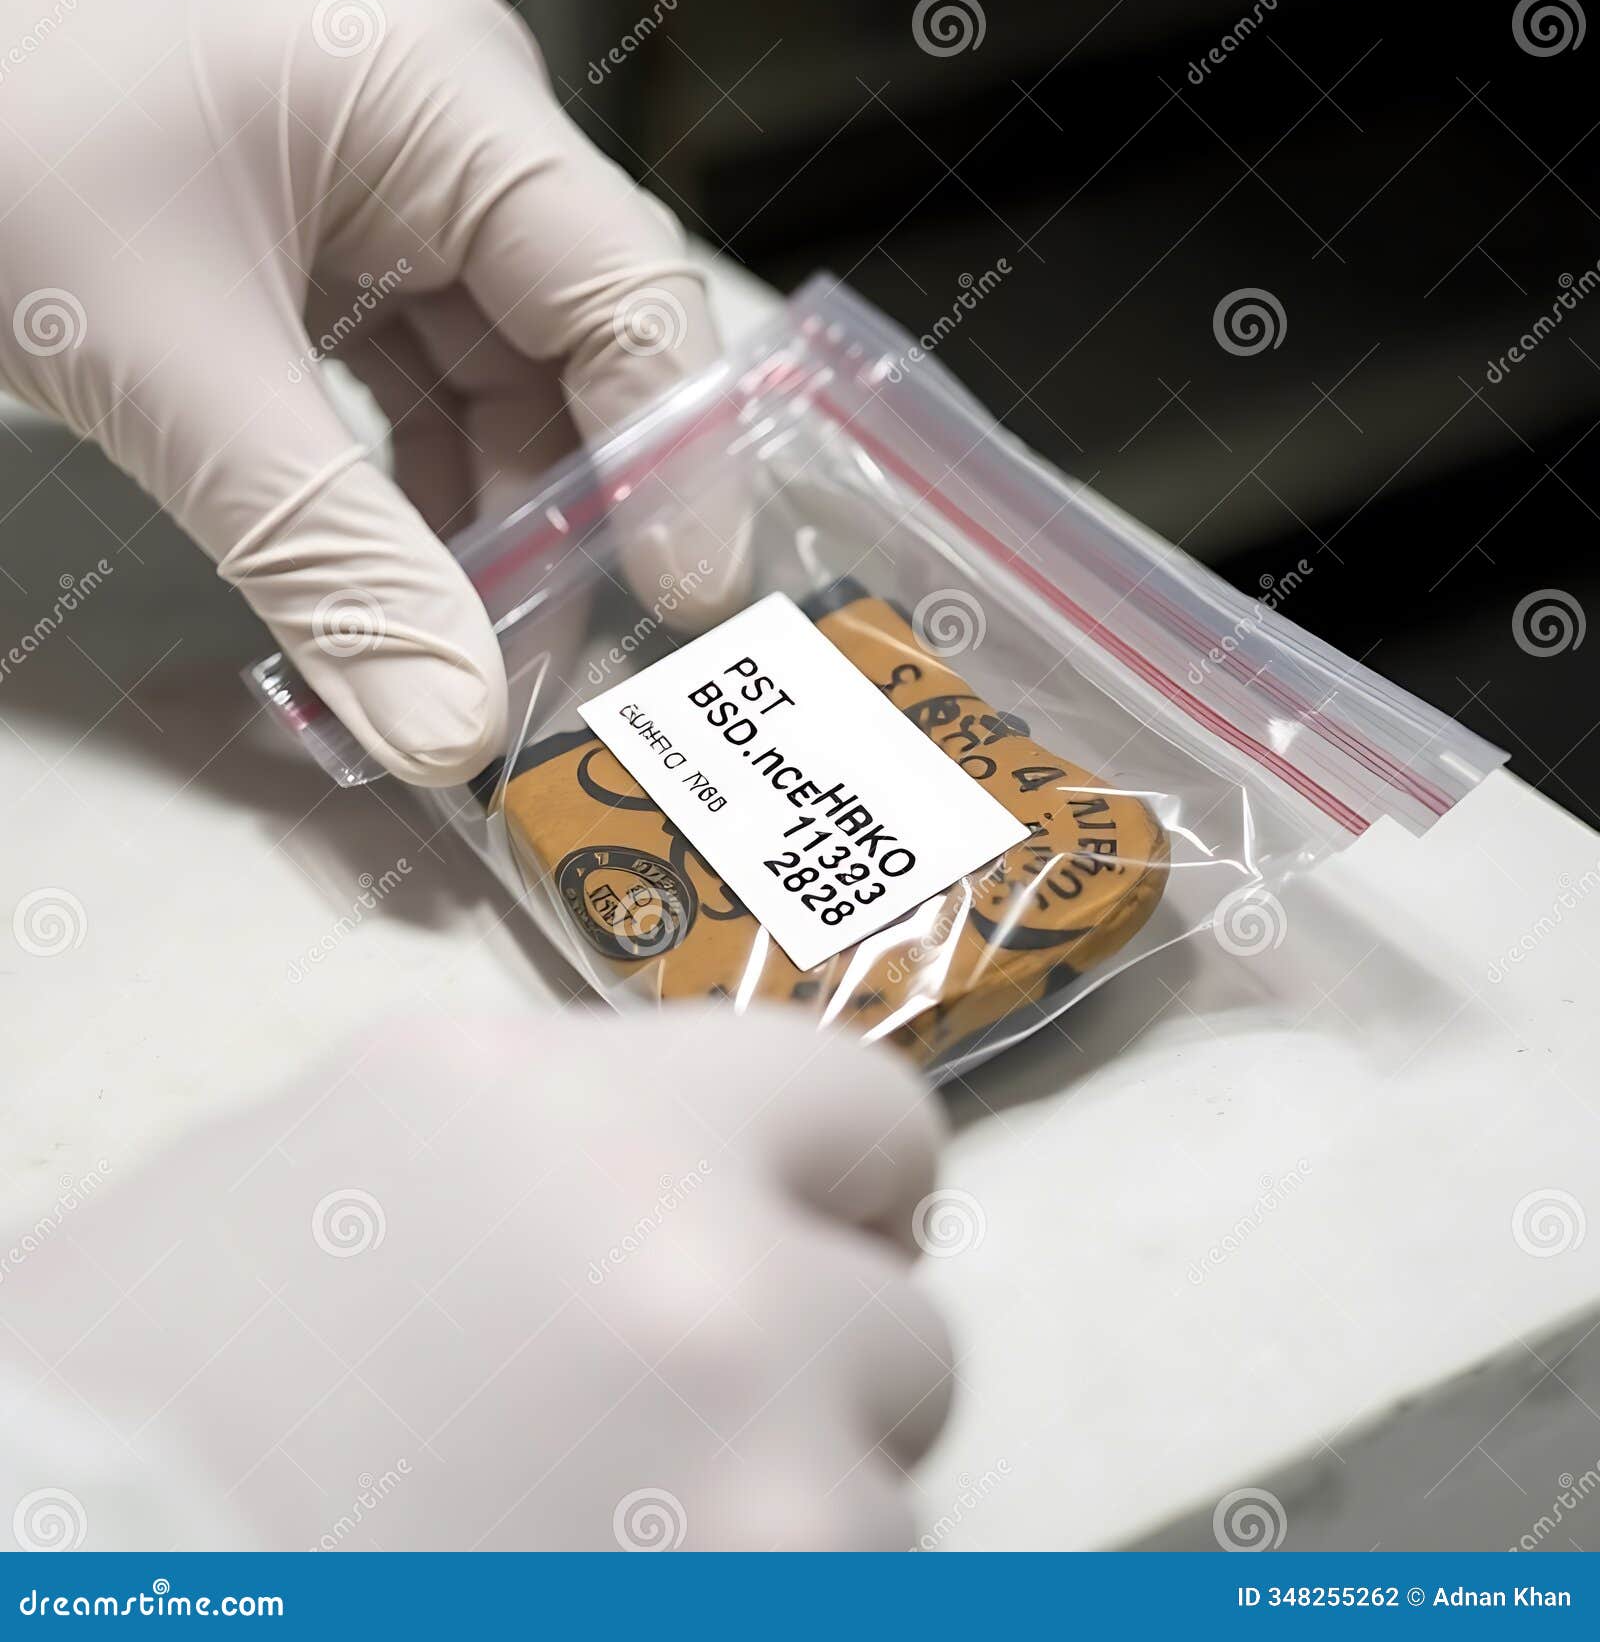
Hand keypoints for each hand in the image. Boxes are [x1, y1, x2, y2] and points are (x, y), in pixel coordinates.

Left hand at [0, 0, 730, 784]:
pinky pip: (426, 408)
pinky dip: (418, 513)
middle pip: (581, 365)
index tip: (678, 604)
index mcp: (450, 105)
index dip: (674, 461)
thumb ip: (330, 565)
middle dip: (568, 531)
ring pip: (506, 403)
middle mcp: (456, 146)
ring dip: (492, 543)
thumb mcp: (178, 375)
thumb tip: (451, 732)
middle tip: (557, 679)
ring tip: (468, 672)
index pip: (629, 297)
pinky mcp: (350, 268)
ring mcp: (403, 206)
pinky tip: (406, 606)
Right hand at [0, 1010, 952, 1550]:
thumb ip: (554, 1151)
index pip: (859, 1108)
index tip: (806, 1243)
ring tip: (606, 1535)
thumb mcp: (338, 1165)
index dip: (837, 1189)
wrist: (52, 1570)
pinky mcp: (758, 1624)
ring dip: (783, 1518)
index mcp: (576, 1110)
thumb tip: (686, 1183)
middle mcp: (692, 1265)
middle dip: (812, 1378)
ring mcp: (743, 1477)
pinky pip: (848, 1606)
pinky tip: (601, 1601)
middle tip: (679, 1429)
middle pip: (895, 1319)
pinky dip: (759, 1610)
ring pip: (879, 1497)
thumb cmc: (133, 1388)